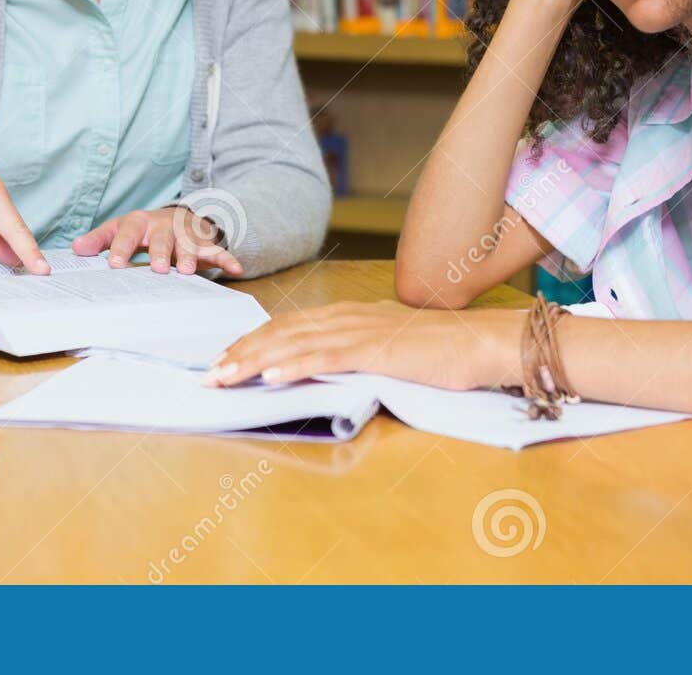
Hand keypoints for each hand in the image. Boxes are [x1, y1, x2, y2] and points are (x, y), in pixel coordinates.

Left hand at [72, 206, 244, 276]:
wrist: (176, 218)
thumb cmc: (142, 230)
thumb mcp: (118, 230)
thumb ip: (99, 240)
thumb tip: (76, 249)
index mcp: (139, 223)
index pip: (128, 232)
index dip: (122, 247)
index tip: (114, 265)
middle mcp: (164, 226)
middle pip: (162, 238)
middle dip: (161, 252)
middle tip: (158, 268)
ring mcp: (186, 234)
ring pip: (189, 244)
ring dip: (190, 256)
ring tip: (188, 271)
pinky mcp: (205, 244)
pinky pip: (217, 251)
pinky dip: (227, 259)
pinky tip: (236, 268)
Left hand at [204, 301, 524, 389]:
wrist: (482, 343)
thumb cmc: (440, 352)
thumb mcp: (387, 349)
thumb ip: (354, 354)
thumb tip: (322, 369)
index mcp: (348, 316)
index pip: (288, 326)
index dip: (252, 341)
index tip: (223, 359)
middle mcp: (348, 317)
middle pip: (283, 332)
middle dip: (242, 352)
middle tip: (209, 373)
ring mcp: (362, 331)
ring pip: (297, 343)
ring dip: (256, 360)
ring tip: (226, 375)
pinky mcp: (378, 350)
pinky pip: (330, 357)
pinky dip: (298, 364)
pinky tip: (274, 375)